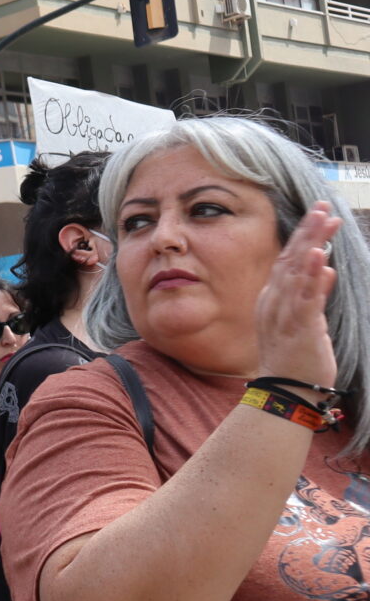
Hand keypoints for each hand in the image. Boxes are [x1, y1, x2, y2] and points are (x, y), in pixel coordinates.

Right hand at [254, 202, 341, 389]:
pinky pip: (305, 297)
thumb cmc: (296, 360)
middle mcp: (275, 303)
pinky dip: (311, 275)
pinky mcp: (299, 327)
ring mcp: (284, 314)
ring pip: (298, 272)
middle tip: (322, 206)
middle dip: (307, 231)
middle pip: (291, 260)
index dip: (304, 236)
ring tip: (324, 220)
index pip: (289, 261)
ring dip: (311, 244)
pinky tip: (317, 256)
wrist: (286, 393)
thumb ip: (315, 295)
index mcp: (274, 300)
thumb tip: (326, 270)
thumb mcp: (309, 322)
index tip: (319, 215)